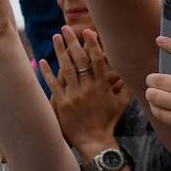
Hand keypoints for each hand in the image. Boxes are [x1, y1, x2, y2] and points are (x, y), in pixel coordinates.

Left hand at [37, 27, 129, 153]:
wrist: (95, 141)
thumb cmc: (108, 122)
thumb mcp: (121, 104)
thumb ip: (125, 87)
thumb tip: (128, 73)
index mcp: (103, 86)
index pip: (98, 60)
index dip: (92, 45)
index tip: (87, 32)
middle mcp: (88, 88)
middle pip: (80, 60)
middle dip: (73, 43)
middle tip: (66, 29)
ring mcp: (74, 95)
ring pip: (66, 68)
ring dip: (60, 51)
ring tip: (56, 38)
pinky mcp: (62, 103)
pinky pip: (53, 84)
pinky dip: (47, 72)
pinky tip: (42, 61)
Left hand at [145, 27, 170, 149]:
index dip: (168, 45)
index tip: (159, 40)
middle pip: (157, 78)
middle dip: (152, 79)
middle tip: (153, 80)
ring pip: (154, 95)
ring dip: (152, 93)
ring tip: (154, 93)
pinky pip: (159, 112)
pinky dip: (156, 108)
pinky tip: (159, 106)